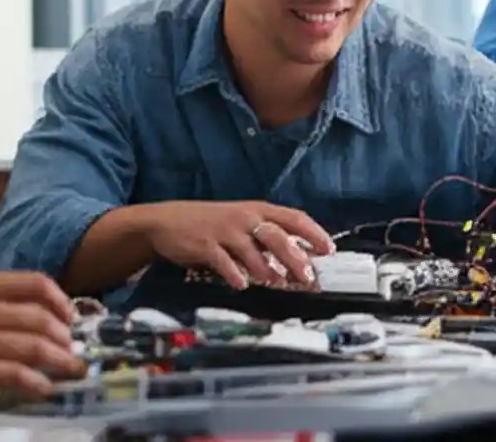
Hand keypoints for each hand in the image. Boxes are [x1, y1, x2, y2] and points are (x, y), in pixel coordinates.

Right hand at [0, 272, 83, 409]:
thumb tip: (17, 319)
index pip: (35, 283)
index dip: (62, 303)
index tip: (72, 321)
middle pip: (41, 316)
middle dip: (67, 338)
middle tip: (76, 354)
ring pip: (32, 345)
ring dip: (60, 361)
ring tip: (72, 372)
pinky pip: (9, 373)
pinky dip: (34, 382)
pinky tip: (43, 390)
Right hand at [142, 201, 335, 289]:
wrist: (166, 222)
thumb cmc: (210, 224)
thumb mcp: (241, 224)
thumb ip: (265, 239)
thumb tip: (296, 259)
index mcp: (257, 210)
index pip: (293, 217)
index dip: (313, 232)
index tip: (329, 249)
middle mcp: (244, 217)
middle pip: (277, 236)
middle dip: (295, 257)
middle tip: (307, 276)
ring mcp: (224, 231)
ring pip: (252, 251)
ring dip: (267, 269)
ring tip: (276, 283)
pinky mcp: (204, 244)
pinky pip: (223, 261)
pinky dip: (234, 274)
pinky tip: (241, 284)